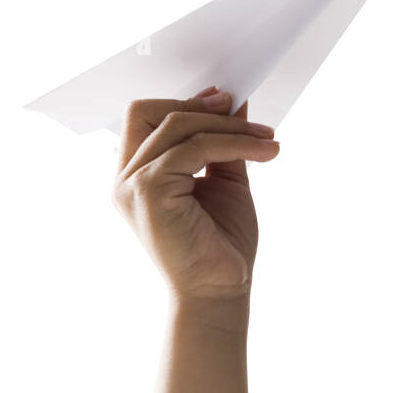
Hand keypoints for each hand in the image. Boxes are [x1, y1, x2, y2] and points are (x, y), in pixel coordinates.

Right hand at [111, 86, 279, 302]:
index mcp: (135, 176)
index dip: (182, 101)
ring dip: (229, 126)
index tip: (225, 98)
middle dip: (197, 105)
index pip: (144, 118)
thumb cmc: (220, 247)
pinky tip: (265, 152)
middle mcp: (125, 180)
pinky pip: (194, 147)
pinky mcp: (148, 192)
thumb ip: (222, 141)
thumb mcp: (224, 181)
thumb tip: (232, 99)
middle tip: (241, 109)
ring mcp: (131, 186)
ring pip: (176, 126)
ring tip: (267, 139)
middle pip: (147, 111)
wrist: (220, 294)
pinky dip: (233, 143)